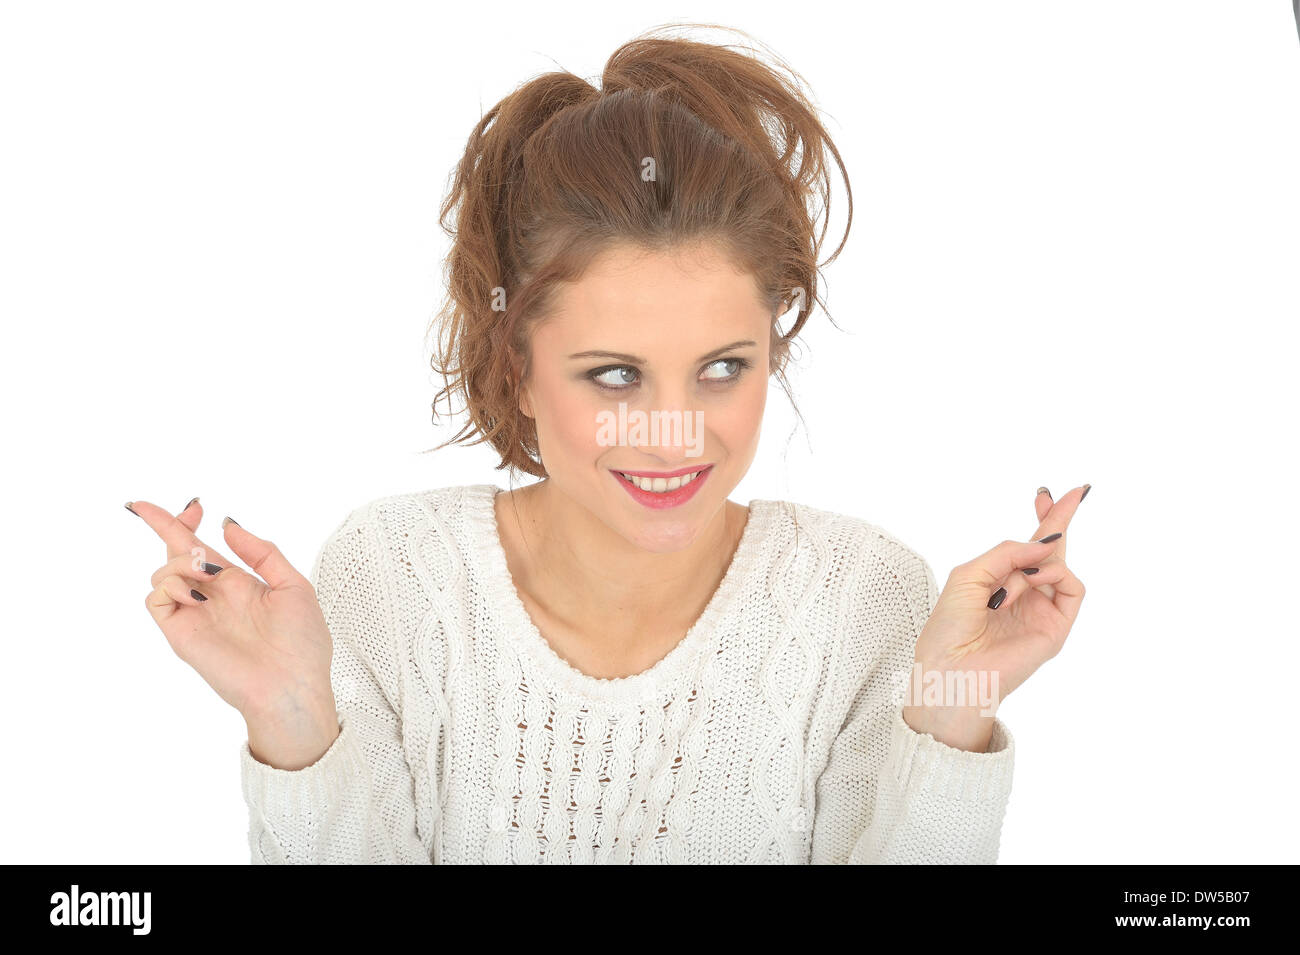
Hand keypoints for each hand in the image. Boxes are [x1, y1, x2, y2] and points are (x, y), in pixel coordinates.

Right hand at [127, 497, 339, 768]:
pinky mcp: (181, 634)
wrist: (293, 687)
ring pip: (162, 572)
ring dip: (182, 560)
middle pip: (175, 554)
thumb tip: (228, 524)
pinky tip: (198, 593)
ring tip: (209, 573)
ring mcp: (194, 615)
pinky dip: (169, 585)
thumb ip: (263, 553)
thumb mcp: (293, 586)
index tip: (195, 504)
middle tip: (172, 509)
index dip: (190, 523)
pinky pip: (155, 599)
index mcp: (238, 584)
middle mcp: (211, 596)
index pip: (203, 548)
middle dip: (165, 524)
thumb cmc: (302, 644)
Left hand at [903, 484, 1088, 750]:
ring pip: (1057, 566)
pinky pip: (1072, 588)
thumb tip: (1046, 542)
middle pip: (1050, 552)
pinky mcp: (1056, 628)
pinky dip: (1053, 576)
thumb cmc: (950, 627)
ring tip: (1004, 590)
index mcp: (1000, 582)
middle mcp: (1024, 595)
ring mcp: (1042, 611)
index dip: (1038, 521)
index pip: (1025, 548)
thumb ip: (1006, 553)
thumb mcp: (969, 575)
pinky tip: (1030, 582)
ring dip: (1031, 566)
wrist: (952, 668)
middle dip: (1058, 521)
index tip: (1045, 494)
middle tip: (1075, 492)